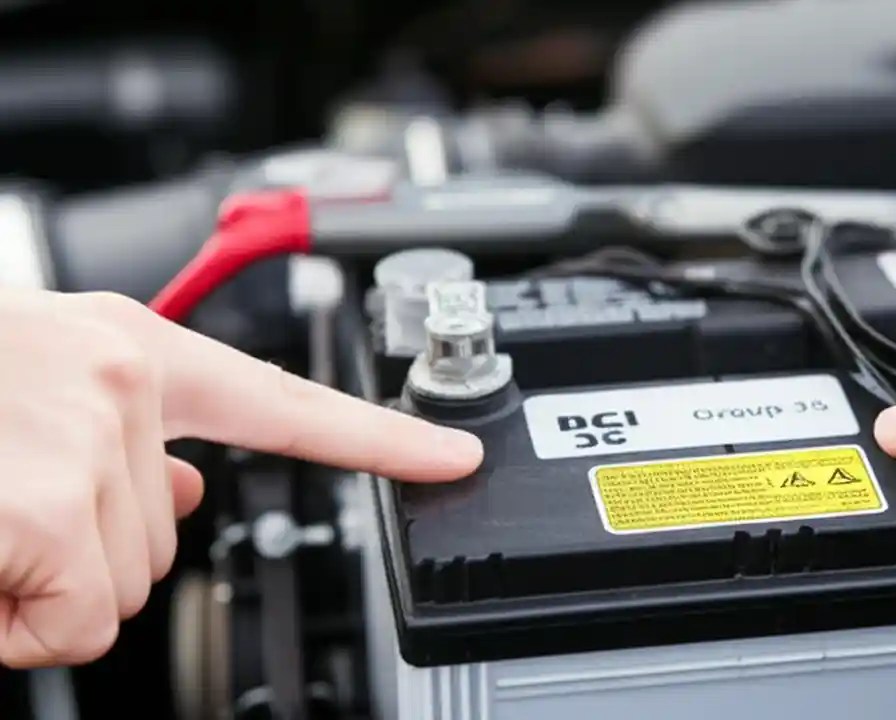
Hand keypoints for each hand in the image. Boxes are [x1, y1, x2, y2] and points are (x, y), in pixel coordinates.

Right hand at [0, 289, 481, 667]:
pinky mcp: (41, 506)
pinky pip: (66, 621)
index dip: (380, 439)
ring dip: (40, 591)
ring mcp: (84, 443)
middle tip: (3, 515)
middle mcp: (124, 384)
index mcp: (135, 352)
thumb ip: (131, 442)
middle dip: (83, 557)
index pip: (287, 402)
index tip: (452, 461)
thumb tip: (194, 493)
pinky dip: (10, 623)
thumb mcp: (48, 389)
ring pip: (117, 591)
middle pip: (165, 543)